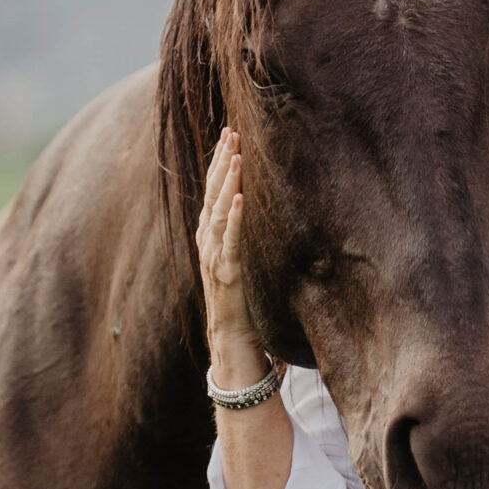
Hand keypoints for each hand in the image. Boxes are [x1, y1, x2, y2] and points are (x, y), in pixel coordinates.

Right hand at [198, 129, 267, 386]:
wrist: (234, 358)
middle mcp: (210, 251)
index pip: (214, 198)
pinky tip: (240, 196)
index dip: (219, 167)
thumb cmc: (245, 317)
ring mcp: (216, 266)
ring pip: (218, 215)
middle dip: (221, 164)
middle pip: (213, 198)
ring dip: (226, 182)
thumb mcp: (249, 275)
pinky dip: (234, 220)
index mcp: (214, 247)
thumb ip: (253, 252)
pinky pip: (230, 245)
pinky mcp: (227, 282)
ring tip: (235, 153)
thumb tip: (278, 228)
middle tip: (230, 130)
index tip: (227, 137)